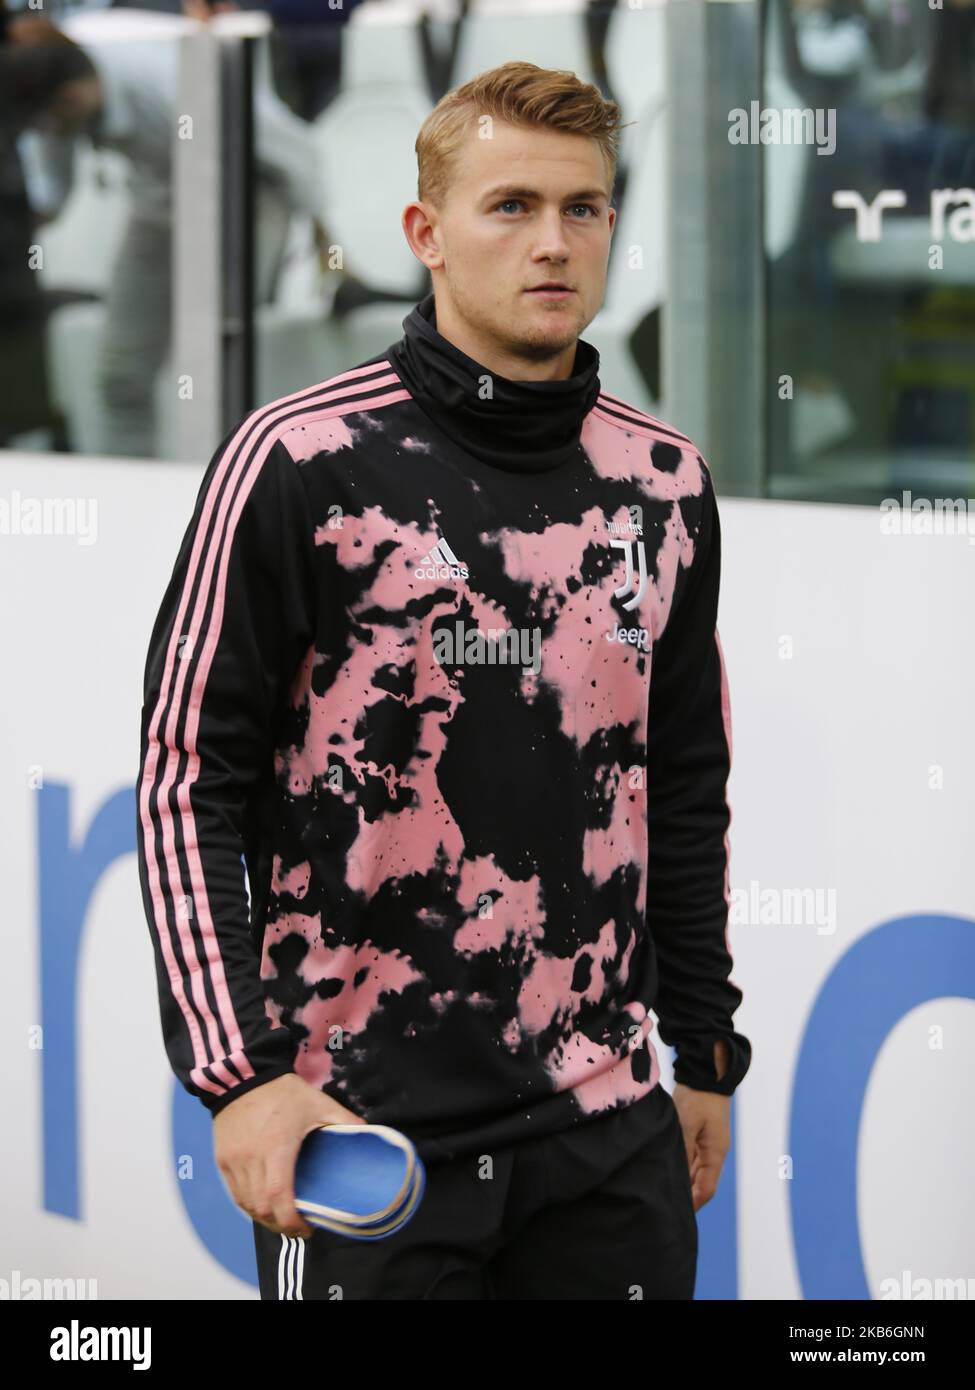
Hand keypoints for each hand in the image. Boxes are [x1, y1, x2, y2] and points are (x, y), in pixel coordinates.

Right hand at [213, 1072, 365, 1238]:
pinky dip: (249, 1204)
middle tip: (298, 1226)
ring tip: (281, 1217)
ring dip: (264, 1217)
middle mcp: (251, 1158)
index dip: (291, 1221)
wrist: (243, 1074)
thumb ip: (344, 1120)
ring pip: (246, 1204)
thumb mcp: (317, 1102)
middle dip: (280, 1225)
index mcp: (277, 1147)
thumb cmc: (281, 1091)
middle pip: (262, 1208)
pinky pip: (234, 1193)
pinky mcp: (222, 1159)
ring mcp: (234, 1161)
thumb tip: (368, 1133)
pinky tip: (262, 1203)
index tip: (306, 1228)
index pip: (279, 1197)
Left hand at [671, 1039, 731, 1210]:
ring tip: (664, 1187)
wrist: (707, 1072)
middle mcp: (715, 1151)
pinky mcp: (703, 1134)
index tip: (676, 1212)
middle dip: (687, 1194)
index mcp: (716, 1153)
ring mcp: (710, 1143)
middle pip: (702, 1182)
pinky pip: (694, 1157)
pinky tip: (669, 1166)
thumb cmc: (698, 1097)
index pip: (706, 1189)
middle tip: (665, 1203)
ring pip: (697, 1170)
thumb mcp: (686, 1124)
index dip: (693, 1203)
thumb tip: (676, 1174)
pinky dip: (684, 1165)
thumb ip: (682, 1150)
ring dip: (684, 1179)